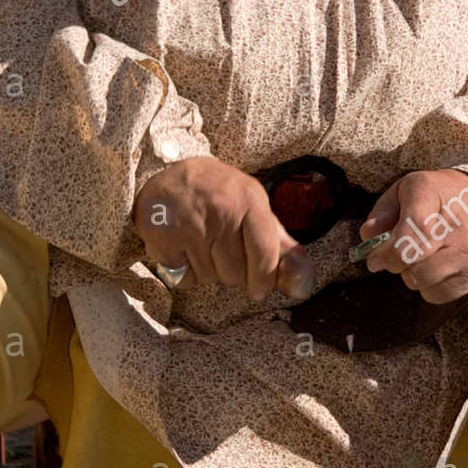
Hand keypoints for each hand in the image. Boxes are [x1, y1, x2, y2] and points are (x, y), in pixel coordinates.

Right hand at [133, 156, 316, 300]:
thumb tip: (302, 272)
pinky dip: (184, 272)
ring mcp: (190, 226)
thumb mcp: (250, 200)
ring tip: (200, 243)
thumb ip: (275, 236)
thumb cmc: (215, 192)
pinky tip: (182, 248)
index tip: (259, 289)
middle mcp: (221, 210)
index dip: (264, 278)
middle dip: (231, 270)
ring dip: (207, 270)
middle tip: (220, 247)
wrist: (165, 177)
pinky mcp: (164, 240)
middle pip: (235, 273)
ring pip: (210, 278)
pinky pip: (184, 279)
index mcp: (248, 199)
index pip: (264, 253)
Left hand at [357, 169, 467, 303]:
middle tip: (389, 257)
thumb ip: (383, 210)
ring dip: (410, 273)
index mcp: (434, 195)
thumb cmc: (435, 196)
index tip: (374, 259)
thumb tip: (368, 235)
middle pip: (414, 259)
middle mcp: (458, 226)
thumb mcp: (405, 189)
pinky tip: (433, 265)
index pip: (415, 228)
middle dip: (394, 262)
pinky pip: (436, 294)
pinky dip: (427, 285)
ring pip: (421, 280)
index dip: (390, 250)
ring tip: (418, 256)